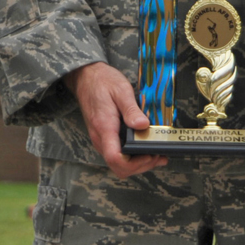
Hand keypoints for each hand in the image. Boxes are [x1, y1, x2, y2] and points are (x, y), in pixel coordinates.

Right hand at [66, 61, 166, 177]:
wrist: (86, 77)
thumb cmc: (102, 81)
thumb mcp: (121, 90)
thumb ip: (131, 109)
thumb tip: (143, 125)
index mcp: (104, 127)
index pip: (115, 158)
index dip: (134, 163)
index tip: (150, 155)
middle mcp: (100, 138)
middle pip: (119, 167)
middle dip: (141, 166)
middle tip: (158, 156)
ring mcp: (101, 139)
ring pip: (119, 164)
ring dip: (138, 163)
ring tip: (156, 154)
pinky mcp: (104, 137)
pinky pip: (118, 154)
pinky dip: (133, 157)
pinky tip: (145, 149)